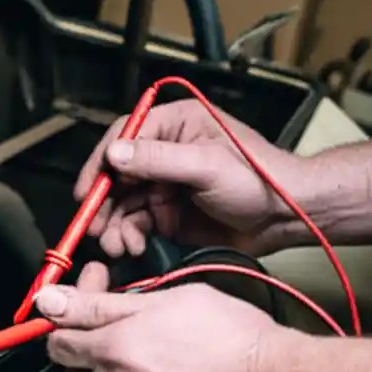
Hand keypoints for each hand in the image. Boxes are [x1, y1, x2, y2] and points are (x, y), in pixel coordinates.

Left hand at [38, 263, 284, 371]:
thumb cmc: (233, 340)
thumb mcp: (167, 301)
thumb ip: (100, 304)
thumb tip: (51, 301)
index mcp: (113, 351)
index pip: (57, 341)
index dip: (66, 318)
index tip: (82, 304)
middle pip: (75, 371)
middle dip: (88, 347)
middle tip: (119, 326)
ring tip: (150, 355)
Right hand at [77, 99, 311, 257]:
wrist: (285, 217)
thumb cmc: (259, 179)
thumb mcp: (206, 165)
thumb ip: (158, 160)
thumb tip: (114, 154)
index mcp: (175, 124)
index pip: (124, 137)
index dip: (100, 164)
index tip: (86, 192)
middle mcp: (165, 151)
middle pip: (117, 175)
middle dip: (103, 205)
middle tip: (93, 229)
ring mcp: (166, 183)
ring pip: (124, 203)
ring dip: (115, 226)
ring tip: (117, 246)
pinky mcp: (169, 211)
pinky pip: (137, 222)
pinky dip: (130, 236)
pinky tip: (133, 247)